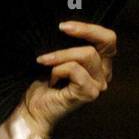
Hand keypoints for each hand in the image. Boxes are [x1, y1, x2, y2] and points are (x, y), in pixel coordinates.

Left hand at [20, 21, 117, 138]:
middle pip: (107, 42)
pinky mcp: (89, 93)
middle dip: (83, 31)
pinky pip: (75, 69)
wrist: (31, 113)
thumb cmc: (40, 87)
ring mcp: (98, 84)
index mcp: (99, 65)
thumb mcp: (56, 60)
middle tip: (61, 28)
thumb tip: (66, 25)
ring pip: (87, 54)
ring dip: (61, 55)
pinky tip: (51, 80)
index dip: (90, 28)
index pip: (108, 39)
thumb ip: (67, 45)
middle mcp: (103, 74)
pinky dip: (59, 70)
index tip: (64, 25)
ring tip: (43, 62)